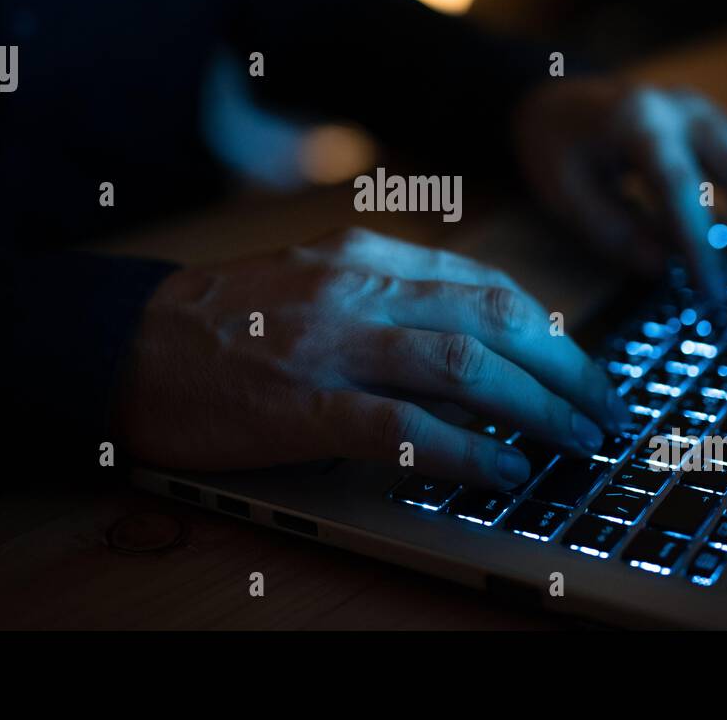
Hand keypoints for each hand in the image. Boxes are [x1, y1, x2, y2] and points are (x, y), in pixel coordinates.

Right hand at [115, 228, 619, 487]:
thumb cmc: (222, 319)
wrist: (122, 341)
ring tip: (576, 439)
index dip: (550, 330)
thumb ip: (387, 295)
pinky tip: (503, 467)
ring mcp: (330, 344)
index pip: (486, 285)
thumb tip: (472, 337)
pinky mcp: (301, 403)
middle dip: (566, 366)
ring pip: (463, 363)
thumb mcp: (313, 280)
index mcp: (365, 258)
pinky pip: (402, 425)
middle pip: (494, 317)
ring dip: (536, 405)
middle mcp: (358, 289)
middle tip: (604, 408)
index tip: (583, 366)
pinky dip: (465, 447)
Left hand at [515, 79, 726, 295]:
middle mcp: (683, 110)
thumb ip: (612, 230)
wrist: (560, 99)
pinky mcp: (723, 125)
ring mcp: (709, 113)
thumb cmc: (558, 150)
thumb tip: (663, 268)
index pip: (678, 183)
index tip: (711, 292)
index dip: (698, 239)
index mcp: (635, 122)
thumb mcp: (563, 191)